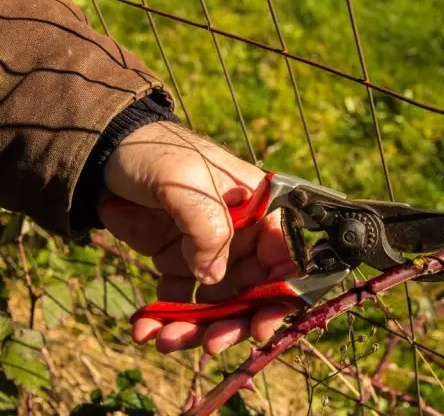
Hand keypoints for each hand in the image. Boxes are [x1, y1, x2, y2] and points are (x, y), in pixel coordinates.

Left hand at [98, 121, 296, 353]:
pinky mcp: (180, 262)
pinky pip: (181, 299)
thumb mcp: (185, 180)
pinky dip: (166, 319)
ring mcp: (210, 251)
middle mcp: (241, 235)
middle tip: (210, 345)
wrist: (102, 153)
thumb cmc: (153, 153)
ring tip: (165, 341)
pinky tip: (145, 328)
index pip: (285, 257)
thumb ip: (208, 226)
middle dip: (234, 323)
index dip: (281, 295)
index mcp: (258, 210)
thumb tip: (213, 280)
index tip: (261, 326)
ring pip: (217, 303)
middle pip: (253, 291)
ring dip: (197, 328)